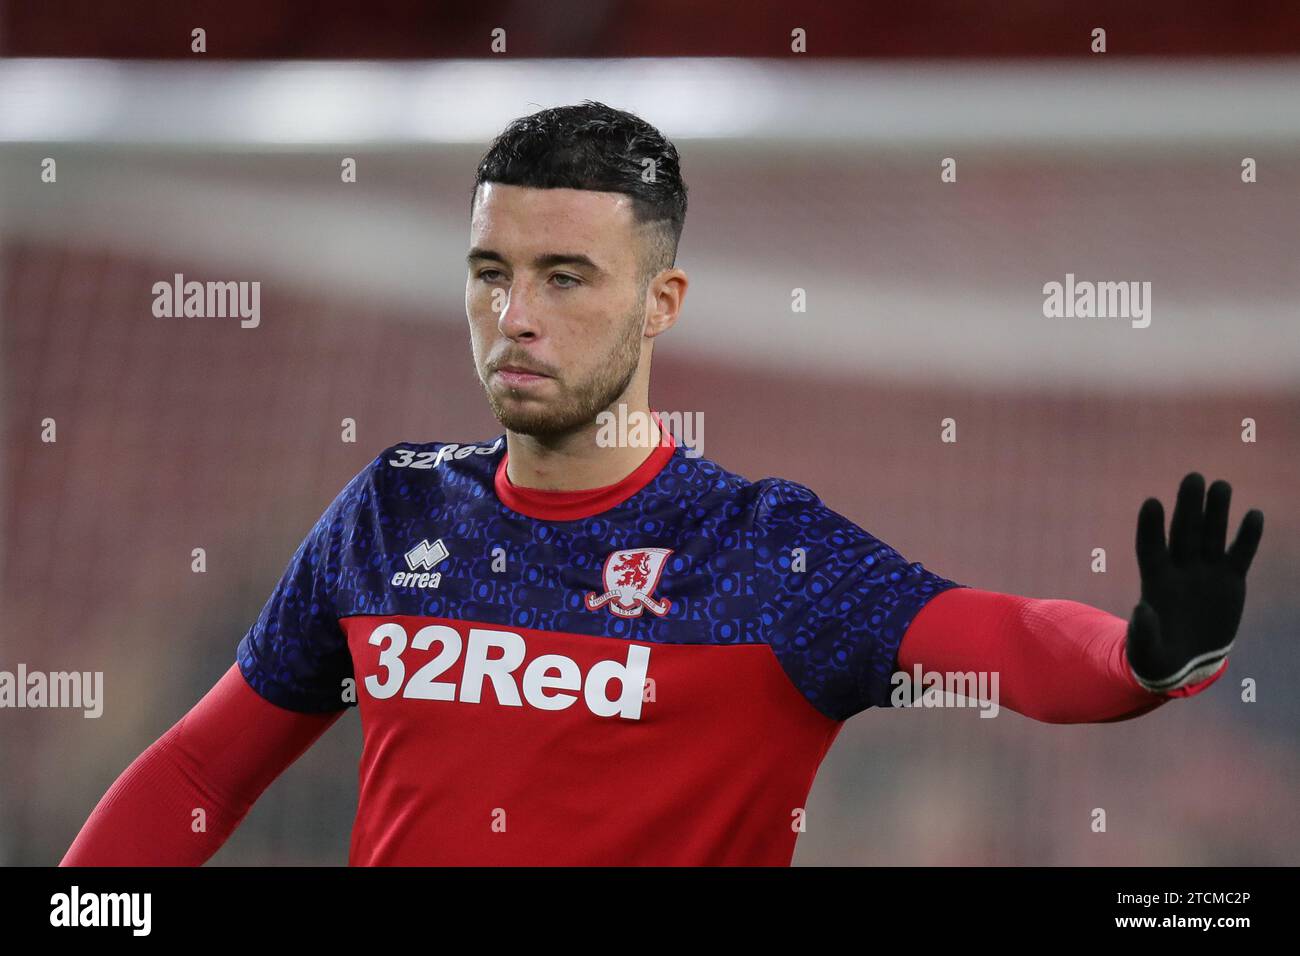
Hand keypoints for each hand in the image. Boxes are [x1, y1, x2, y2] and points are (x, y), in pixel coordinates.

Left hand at [1126, 472, 1263, 694]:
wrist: (1185, 661)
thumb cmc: (1156, 655)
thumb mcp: (1145, 650)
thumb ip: (1143, 631)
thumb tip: (1141, 610)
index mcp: (1154, 581)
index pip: (1150, 547)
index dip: (1150, 526)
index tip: (1151, 502)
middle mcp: (1180, 570)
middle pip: (1183, 532)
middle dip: (1188, 506)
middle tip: (1193, 477)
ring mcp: (1206, 573)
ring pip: (1211, 535)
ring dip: (1216, 512)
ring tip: (1221, 485)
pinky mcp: (1230, 582)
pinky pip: (1239, 554)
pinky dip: (1247, 537)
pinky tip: (1254, 514)